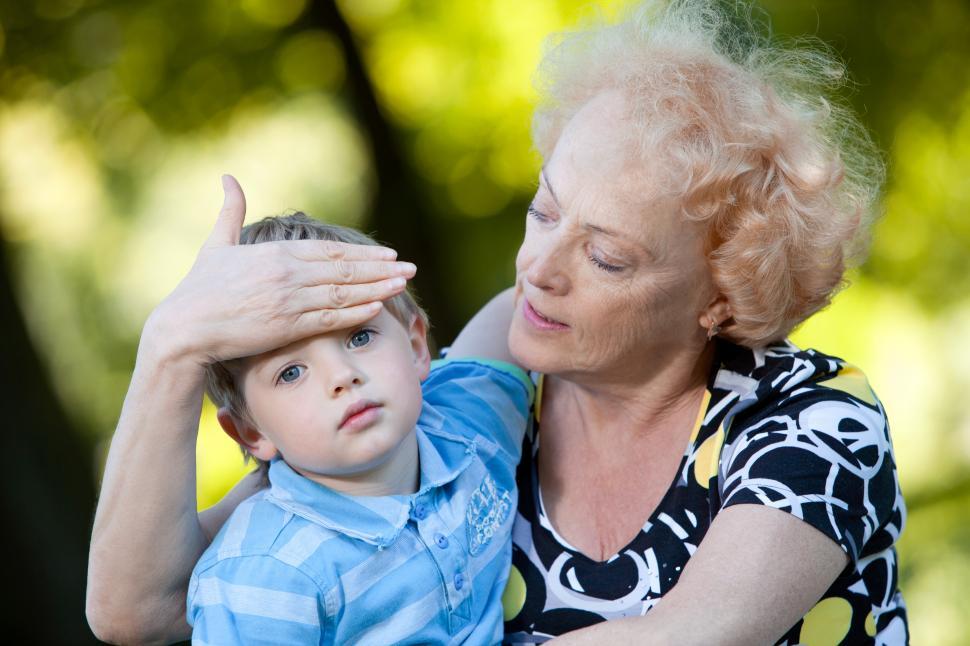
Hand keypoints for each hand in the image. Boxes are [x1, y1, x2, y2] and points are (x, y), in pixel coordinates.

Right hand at [146, 175, 415, 365]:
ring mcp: (290, 300)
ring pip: (344, 292)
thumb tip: (227, 177)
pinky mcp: (287, 326)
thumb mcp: (216, 244)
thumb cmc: (199, 289)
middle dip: (381, 268)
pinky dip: (356, 312)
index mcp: (276, 254)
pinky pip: (330, 318)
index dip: (362, 253)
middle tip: (410, 268)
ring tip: (403, 285)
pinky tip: (378, 307)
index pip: (331, 251)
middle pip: (345, 269)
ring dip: (377, 288)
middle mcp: (288, 274)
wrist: (185, 329)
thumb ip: (230, 212)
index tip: (388, 254)